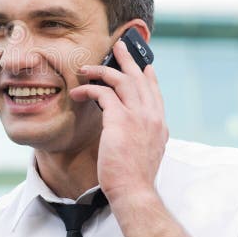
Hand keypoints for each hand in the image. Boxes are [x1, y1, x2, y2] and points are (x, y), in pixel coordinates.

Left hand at [70, 39, 168, 203]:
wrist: (134, 191)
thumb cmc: (135, 178)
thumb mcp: (147, 153)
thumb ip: (144, 136)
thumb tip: (132, 129)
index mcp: (160, 125)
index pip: (155, 92)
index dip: (147, 76)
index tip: (143, 65)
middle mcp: (152, 116)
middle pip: (140, 78)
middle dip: (128, 59)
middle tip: (118, 46)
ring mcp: (138, 116)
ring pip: (121, 80)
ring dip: (101, 70)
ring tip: (85, 67)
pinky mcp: (120, 119)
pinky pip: (103, 93)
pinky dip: (89, 90)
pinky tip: (77, 93)